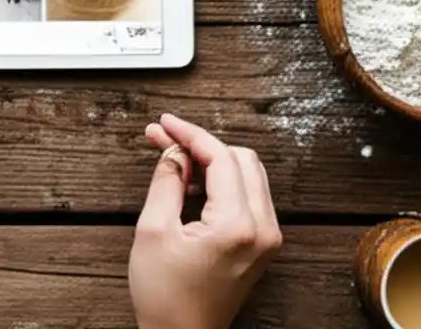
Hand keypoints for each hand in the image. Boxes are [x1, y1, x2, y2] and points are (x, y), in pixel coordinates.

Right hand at [128, 114, 281, 328]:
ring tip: (174, 161)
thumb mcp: (153, 231)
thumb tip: (173, 151)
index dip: (190, 133)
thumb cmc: (165, 296)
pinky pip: (249, 196)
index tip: (164, 123)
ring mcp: (267, 238)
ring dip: (212, 160)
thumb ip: (166, 182)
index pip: (220, 157)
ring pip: (248, 174)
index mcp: (237, 225)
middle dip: (201, 144)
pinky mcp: (261, 244)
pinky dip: (222, 181)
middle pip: (240, 159)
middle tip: (164, 139)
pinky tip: (192, 182)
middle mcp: (262, 229)